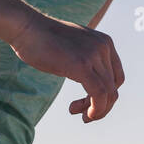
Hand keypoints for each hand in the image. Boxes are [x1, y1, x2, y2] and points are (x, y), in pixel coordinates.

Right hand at [9, 10, 124, 122]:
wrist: (26, 27)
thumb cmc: (42, 40)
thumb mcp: (72, 49)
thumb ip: (85, 61)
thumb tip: (88, 80)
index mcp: (105, 43)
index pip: (116, 78)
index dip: (105, 96)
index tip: (87, 103)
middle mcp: (104, 48)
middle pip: (113, 88)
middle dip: (100, 106)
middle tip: (83, 115)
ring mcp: (93, 55)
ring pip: (108, 93)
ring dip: (96, 111)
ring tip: (81, 116)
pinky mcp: (82, 65)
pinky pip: (98, 94)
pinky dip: (95, 109)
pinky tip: (82, 114)